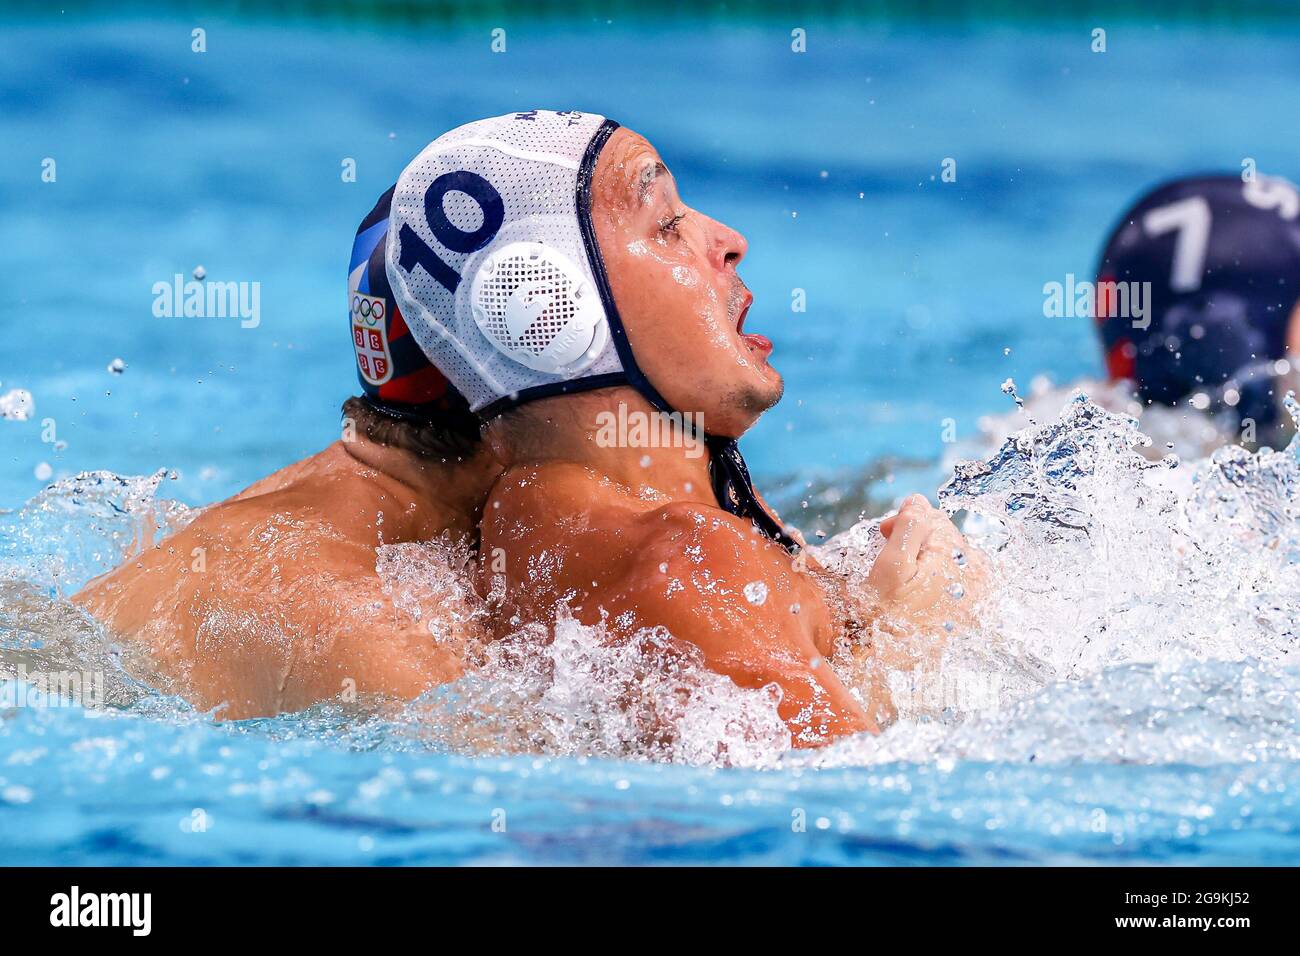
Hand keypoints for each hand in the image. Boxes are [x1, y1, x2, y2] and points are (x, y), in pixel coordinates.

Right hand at [867, 494, 987, 634]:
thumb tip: (917, 501)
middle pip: (942, 538)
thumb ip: (908, 526)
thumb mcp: (892, 564)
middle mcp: (978, 574)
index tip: (884, 535)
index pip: (934, 519)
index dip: (905, 523)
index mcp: (963, 558)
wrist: (888, 660)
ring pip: (944, 557)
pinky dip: (930, 577)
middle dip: (913, 540)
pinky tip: (914, 592)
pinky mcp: (968, 608)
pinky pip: (950, 577)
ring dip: (921, 558)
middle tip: (889, 559)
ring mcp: (976, 593)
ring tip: (899, 580)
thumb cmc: (887, 615)